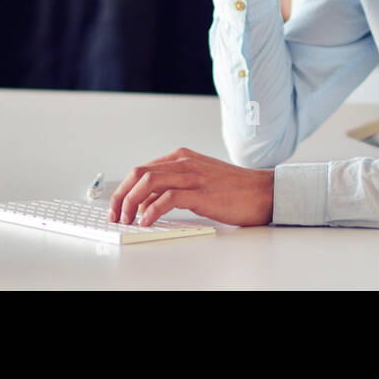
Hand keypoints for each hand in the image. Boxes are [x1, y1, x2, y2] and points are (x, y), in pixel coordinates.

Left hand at [106, 147, 273, 227]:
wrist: (263, 191)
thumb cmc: (233, 189)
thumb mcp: (199, 179)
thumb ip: (174, 185)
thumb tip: (146, 202)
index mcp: (181, 157)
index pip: (141, 169)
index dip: (123, 189)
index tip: (116, 207)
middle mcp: (184, 162)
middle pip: (139, 173)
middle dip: (120, 195)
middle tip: (115, 215)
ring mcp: (193, 176)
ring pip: (148, 182)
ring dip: (131, 203)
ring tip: (127, 220)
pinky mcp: (201, 193)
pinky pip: (167, 199)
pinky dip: (151, 211)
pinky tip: (147, 222)